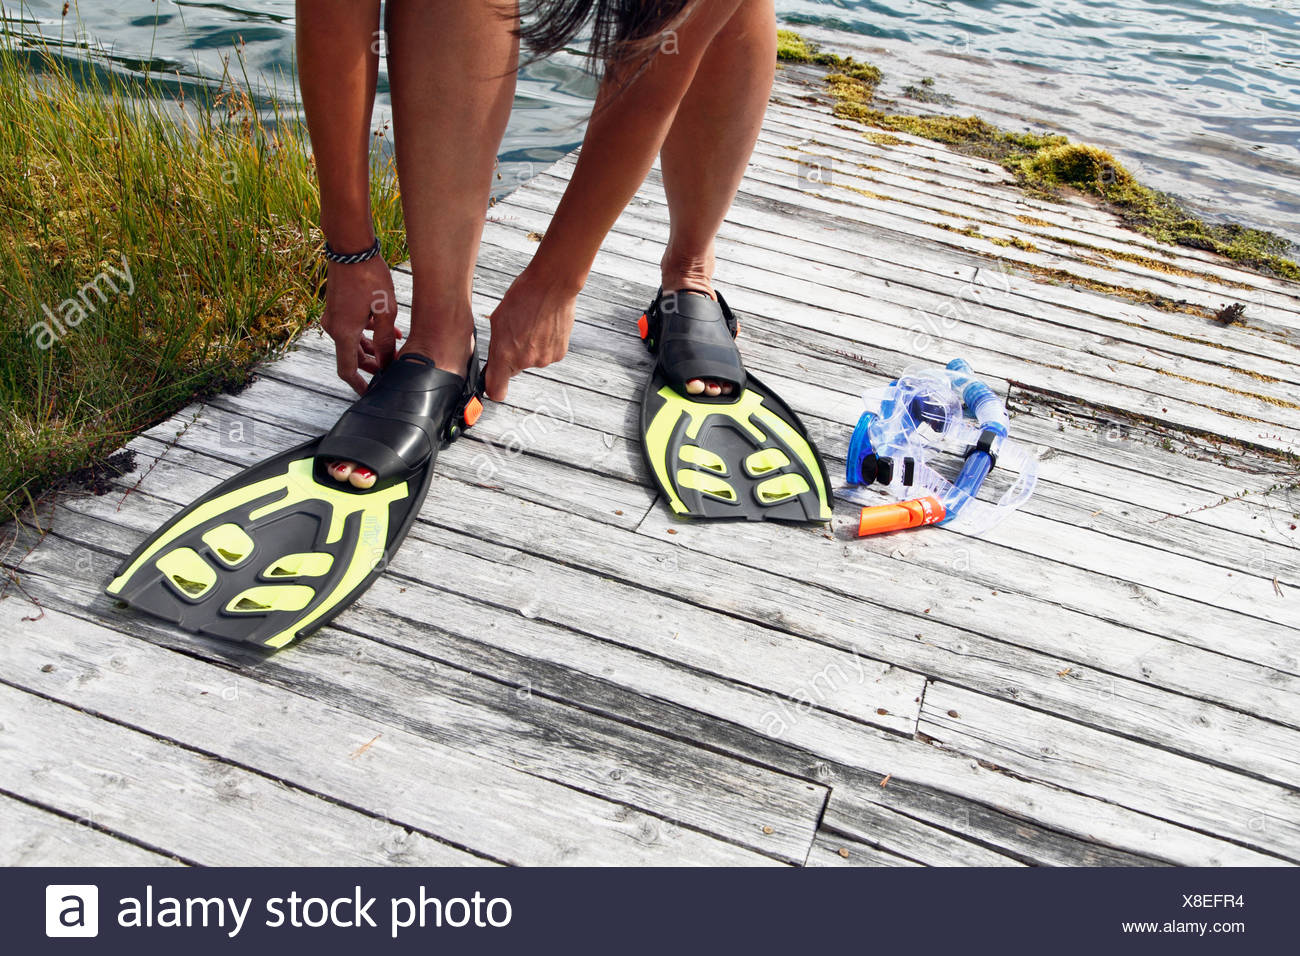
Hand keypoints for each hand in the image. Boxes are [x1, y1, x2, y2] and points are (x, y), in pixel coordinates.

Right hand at [319, 255, 399, 394]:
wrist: (350, 248)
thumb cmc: (369, 277)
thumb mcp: (385, 311)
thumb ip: (385, 340)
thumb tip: (387, 362)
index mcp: (344, 332)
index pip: (346, 369)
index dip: (357, 384)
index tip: (368, 393)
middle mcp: (334, 327)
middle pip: (351, 356)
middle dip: (371, 364)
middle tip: (389, 367)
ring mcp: (334, 315)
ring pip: (353, 340)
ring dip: (372, 346)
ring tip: (394, 345)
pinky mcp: (337, 306)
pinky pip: (352, 326)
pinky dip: (367, 331)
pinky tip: (388, 328)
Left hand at [484, 267, 580, 401]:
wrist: (552, 286)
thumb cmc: (523, 297)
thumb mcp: (497, 320)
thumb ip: (495, 347)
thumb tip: (494, 363)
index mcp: (504, 354)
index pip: (496, 390)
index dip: (493, 387)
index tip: (493, 382)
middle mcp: (525, 361)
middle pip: (514, 371)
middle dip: (513, 358)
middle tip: (516, 334)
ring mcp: (544, 359)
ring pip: (532, 361)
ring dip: (530, 349)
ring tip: (532, 326)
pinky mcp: (559, 354)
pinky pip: (547, 355)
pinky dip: (545, 345)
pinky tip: (544, 327)